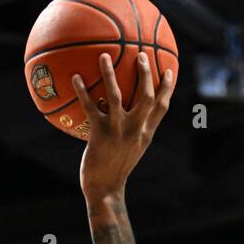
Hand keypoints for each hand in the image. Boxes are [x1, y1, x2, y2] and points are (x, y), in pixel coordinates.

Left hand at [73, 53, 174, 203]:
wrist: (105, 189)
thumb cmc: (115, 169)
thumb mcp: (131, 150)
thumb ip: (134, 132)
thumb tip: (124, 112)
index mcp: (145, 133)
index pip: (161, 107)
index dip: (167, 88)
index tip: (168, 71)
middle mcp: (135, 130)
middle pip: (146, 96)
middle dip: (145, 74)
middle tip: (140, 54)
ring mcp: (117, 131)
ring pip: (116, 96)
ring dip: (109, 74)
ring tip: (104, 56)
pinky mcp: (99, 135)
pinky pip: (90, 108)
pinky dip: (82, 91)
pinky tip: (75, 77)